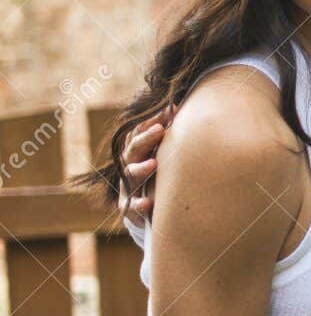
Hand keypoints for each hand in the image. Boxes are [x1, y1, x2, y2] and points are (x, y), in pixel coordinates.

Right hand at [120, 105, 173, 220]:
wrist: (146, 209)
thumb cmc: (158, 177)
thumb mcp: (161, 156)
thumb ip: (166, 137)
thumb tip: (178, 106)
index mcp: (139, 152)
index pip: (141, 132)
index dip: (152, 121)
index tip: (169, 111)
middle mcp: (130, 165)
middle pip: (134, 149)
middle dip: (146, 138)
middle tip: (160, 129)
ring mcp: (127, 185)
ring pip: (130, 174)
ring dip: (141, 168)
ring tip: (154, 164)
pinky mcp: (128, 206)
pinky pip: (131, 206)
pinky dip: (138, 204)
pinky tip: (148, 203)